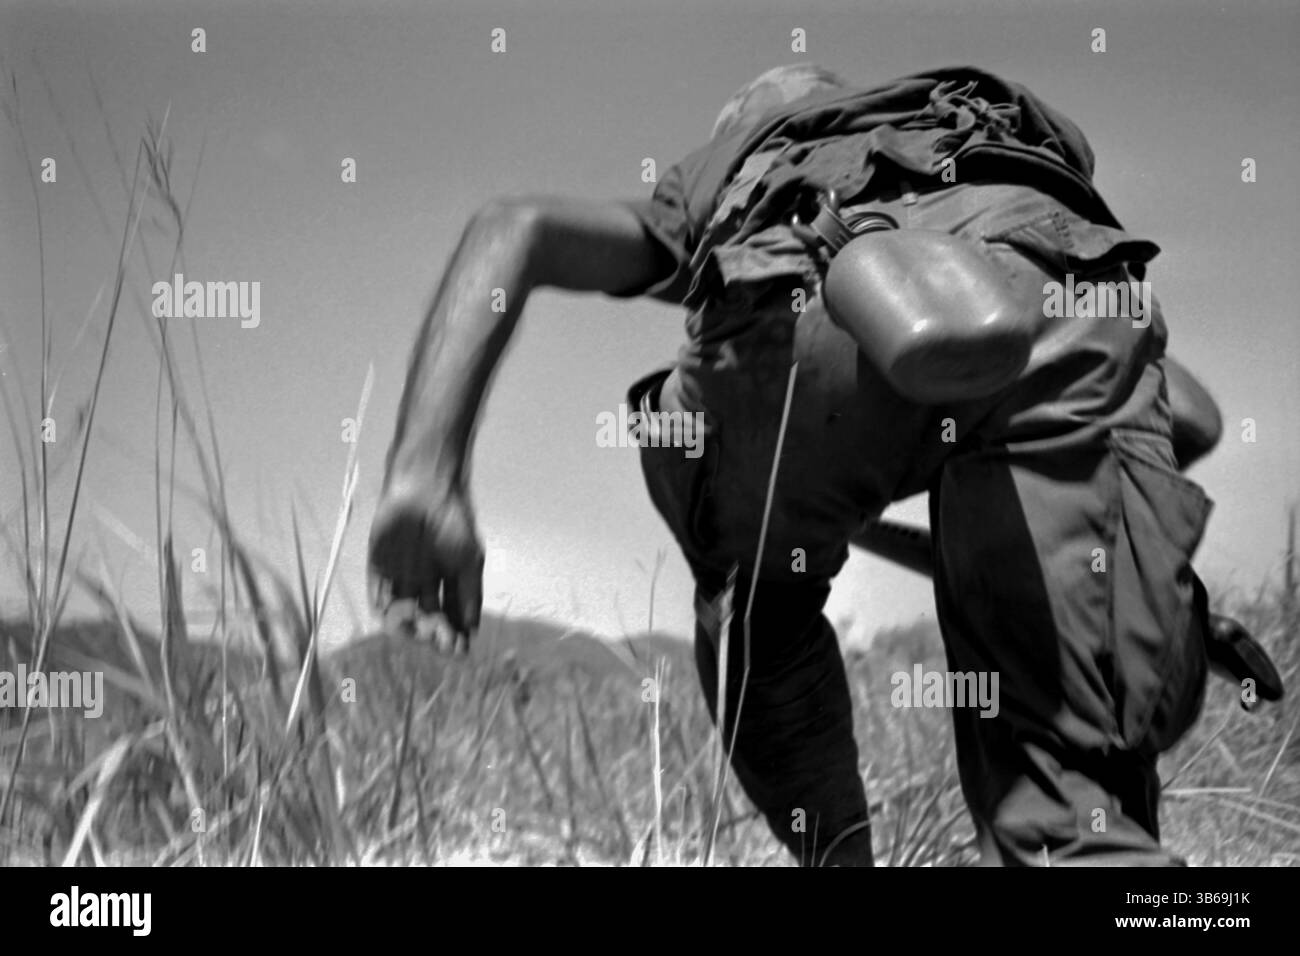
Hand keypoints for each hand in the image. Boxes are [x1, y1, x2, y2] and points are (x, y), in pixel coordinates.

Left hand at [367, 476, 484, 654]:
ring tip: (423, 636)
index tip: (462, 651)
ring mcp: (399, 575)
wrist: (424, 490)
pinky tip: (397, 623)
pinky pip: (378, 596)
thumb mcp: (470, 559)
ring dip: (412, 628)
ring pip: (403, 611)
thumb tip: (472, 629)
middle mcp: (423, 580)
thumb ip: (470, 593)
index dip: (455, 633)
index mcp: (447, 577)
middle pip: (427, 617)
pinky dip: (386, 612)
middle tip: (443, 645)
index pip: (450, 614)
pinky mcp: (378, 568)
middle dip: (436, 634)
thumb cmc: (453, 521)